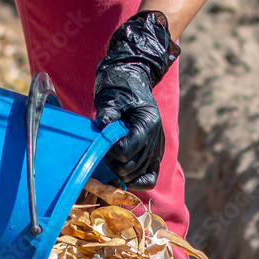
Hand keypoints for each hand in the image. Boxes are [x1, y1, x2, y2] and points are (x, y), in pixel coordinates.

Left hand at [93, 10, 179, 189]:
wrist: (132, 77)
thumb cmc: (119, 85)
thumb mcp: (110, 97)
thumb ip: (108, 114)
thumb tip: (103, 128)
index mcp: (147, 123)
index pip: (125, 151)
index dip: (108, 151)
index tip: (101, 141)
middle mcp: (156, 138)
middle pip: (130, 167)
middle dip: (112, 162)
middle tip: (102, 148)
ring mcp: (157, 147)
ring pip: (137, 174)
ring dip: (120, 170)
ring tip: (110, 155)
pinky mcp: (154, 153)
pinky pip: (150, 176)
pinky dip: (138, 181)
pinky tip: (125, 178)